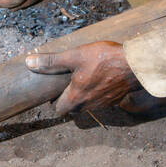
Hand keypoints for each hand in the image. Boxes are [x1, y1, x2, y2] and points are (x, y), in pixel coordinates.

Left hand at [25, 41, 139, 116]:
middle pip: (73, 109)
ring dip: (83, 96)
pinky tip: (100, 79)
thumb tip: (30, 63)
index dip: (54, 101)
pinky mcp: (115, 100)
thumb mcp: (74, 56)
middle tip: (68, 82)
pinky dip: (97, 93)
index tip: (55, 89)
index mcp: (76, 98)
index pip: (59, 110)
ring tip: (84, 79)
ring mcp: (103, 104)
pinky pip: (101, 101)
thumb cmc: (104, 60)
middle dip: (68, 99)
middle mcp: (89, 106)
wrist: (136, 65)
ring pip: (87, 106)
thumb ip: (52, 61)